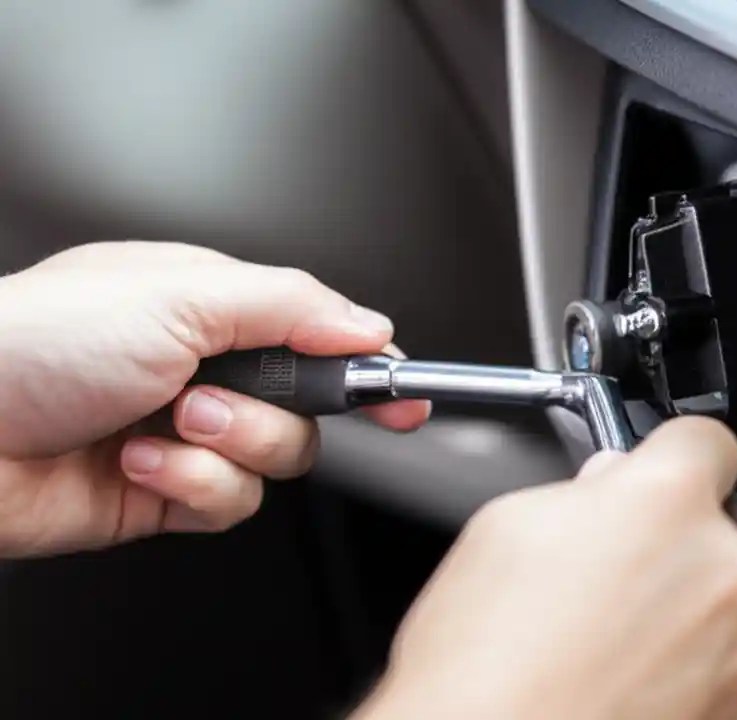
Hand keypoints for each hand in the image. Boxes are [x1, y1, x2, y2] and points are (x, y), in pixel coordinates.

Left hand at [0, 241, 429, 556]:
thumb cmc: (31, 342)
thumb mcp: (180, 294)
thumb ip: (293, 307)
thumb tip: (370, 324)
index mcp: (210, 304)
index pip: (318, 332)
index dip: (368, 365)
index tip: (407, 396)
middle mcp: (203, 366)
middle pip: (311, 407)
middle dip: (271, 411)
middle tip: (218, 397)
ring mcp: (186, 432)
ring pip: (276, 461)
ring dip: (227, 448)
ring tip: (167, 426)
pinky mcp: (165, 493)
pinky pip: (229, 504)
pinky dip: (192, 486)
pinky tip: (141, 462)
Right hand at [356, 417, 736, 719]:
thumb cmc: (482, 672)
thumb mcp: (502, 532)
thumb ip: (580, 493)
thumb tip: (609, 489)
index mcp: (667, 502)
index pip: (707, 441)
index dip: (672, 459)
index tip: (655, 478)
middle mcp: (724, 571)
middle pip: (713, 535)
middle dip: (665, 553)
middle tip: (596, 591)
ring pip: (719, 612)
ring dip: (678, 624)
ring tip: (600, 655)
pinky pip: (726, 680)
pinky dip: (688, 685)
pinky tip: (622, 693)